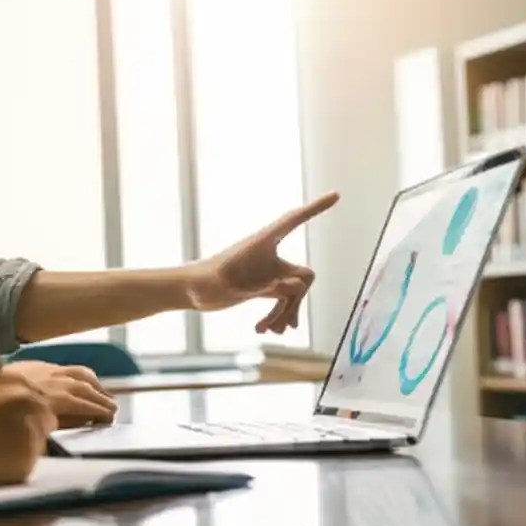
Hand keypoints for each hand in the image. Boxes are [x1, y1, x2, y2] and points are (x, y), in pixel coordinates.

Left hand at [2, 360, 116, 427]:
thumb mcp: (26, 441)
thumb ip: (54, 428)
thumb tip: (78, 420)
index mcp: (48, 399)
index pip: (82, 403)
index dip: (98, 411)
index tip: (110, 418)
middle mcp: (46, 379)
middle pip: (81, 384)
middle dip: (99, 395)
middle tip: (112, 405)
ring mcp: (35, 370)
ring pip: (70, 371)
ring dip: (89, 380)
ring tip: (99, 390)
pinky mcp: (24, 366)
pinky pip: (56, 367)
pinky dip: (70, 373)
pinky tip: (70, 378)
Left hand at [185, 192, 339, 334]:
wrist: (190, 291)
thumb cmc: (204, 283)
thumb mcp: (232, 288)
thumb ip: (265, 289)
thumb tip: (298, 287)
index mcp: (262, 242)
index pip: (294, 219)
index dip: (316, 208)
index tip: (336, 194)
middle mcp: (270, 254)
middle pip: (303, 277)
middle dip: (294, 303)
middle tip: (278, 326)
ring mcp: (269, 270)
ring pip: (295, 292)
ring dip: (285, 313)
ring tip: (269, 331)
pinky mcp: (265, 285)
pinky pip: (285, 300)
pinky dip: (278, 315)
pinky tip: (264, 329)